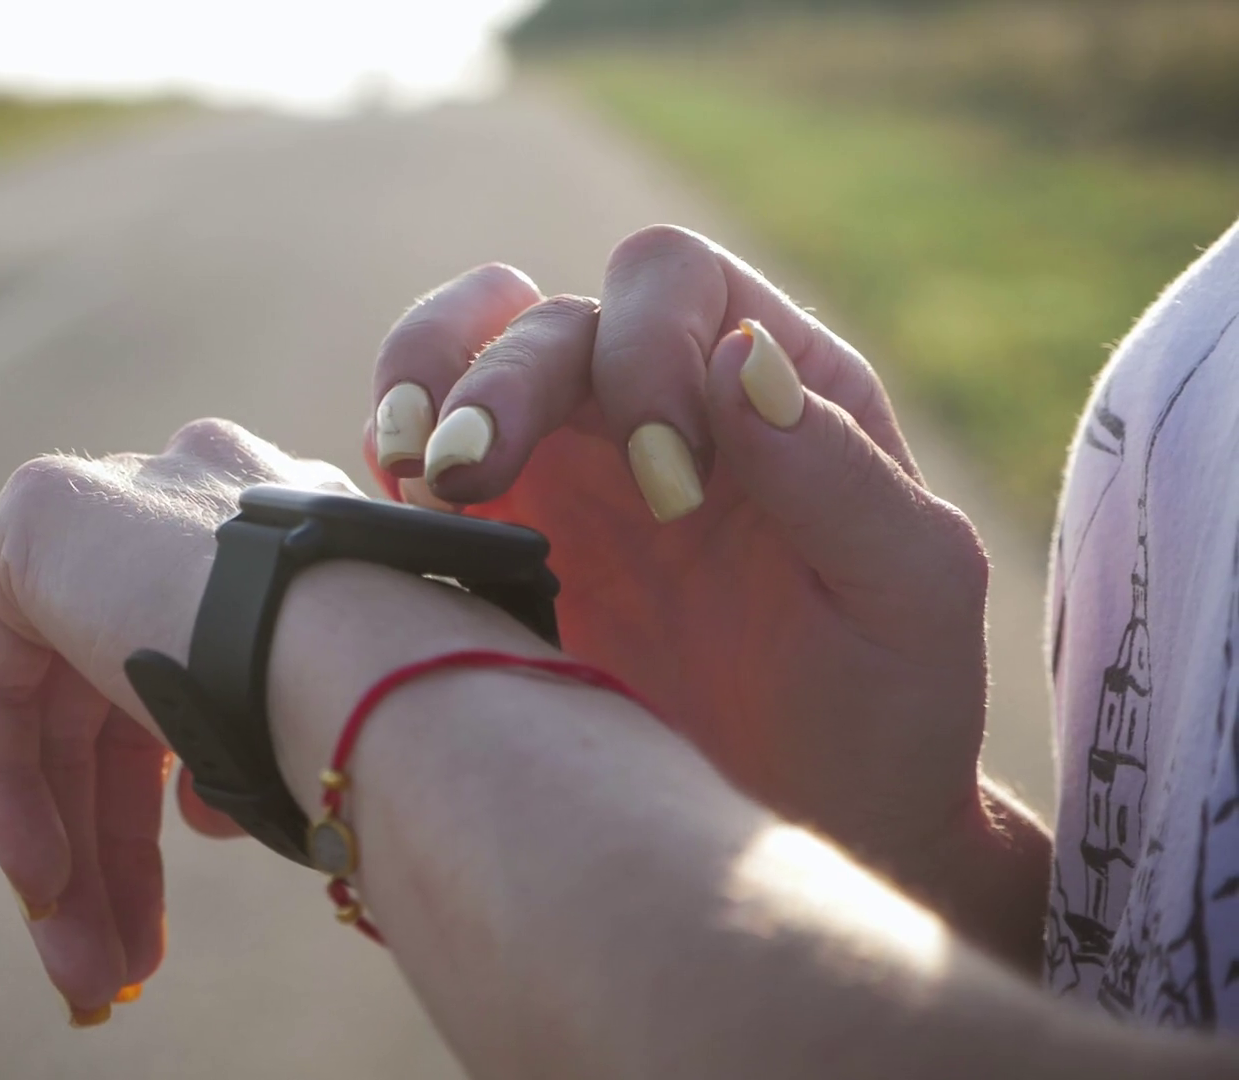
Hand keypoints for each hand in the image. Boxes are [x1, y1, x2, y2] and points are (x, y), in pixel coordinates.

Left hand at [0, 420, 355, 1021]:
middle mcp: (194, 499)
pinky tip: (49, 886)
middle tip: (121, 960)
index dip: (160, 807)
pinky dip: (13, 790)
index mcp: (279, 534)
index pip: (189, 679)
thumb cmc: (395, 717)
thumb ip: (255, 751)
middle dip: (115, 847)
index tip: (163, 912)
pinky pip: (0, 676)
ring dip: (74, 848)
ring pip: (60, 709)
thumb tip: (202, 810)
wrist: (373, 657)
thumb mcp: (329, 737)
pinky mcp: (45, 515)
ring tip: (94, 965)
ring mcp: (119, 499)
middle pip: (114, 707)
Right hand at [363, 226, 992, 895]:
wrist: (805, 830)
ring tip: (414, 472)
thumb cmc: (880, 710)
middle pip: (546, 319)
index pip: (672, 281)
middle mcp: (651, 404)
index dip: (648, 347)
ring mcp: (563, 469)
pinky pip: (416, 461)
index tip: (669, 487)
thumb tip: (736, 357)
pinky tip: (401, 518)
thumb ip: (837, 471)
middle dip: (502, 382)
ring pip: (459, 355)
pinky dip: (389, 462)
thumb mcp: (905, 592)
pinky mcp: (491, 542)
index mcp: (765, 385)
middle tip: (478, 476)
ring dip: (424, 385)